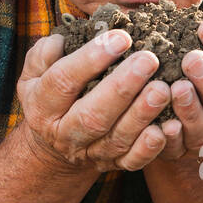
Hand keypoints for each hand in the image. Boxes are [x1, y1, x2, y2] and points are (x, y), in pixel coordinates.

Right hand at [17, 26, 174, 173]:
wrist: (55, 146)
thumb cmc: (51, 95)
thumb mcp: (35, 74)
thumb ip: (43, 56)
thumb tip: (59, 41)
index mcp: (42, 106)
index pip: (63, 81)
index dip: (90, 59)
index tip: (120, 38)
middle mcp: (65, 134)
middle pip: (93, 115)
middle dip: (122, 87)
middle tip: (149, 60)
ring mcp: (89, 152)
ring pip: (117, 138)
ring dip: (141, 115)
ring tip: (163, 89)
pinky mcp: (112, 165)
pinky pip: (132, 161)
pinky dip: (150, 148)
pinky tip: (168, 128)